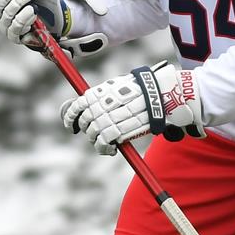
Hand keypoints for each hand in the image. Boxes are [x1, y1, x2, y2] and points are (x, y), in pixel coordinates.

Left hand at [61, 60, 206, 155]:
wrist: (164, 93)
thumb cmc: (144, 88)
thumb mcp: (120, 84)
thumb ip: (103, 95)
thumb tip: (84, 103)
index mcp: (100, 92)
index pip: (77, 106)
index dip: (70, 117)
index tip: (72, 125)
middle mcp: (102, 104)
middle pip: (85, 123)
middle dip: (87, 130)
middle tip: (95, 133)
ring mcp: (111, 117)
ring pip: (94, 134)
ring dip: (97, 141)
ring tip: (105, 143)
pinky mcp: (121, 129)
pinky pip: (105, 142)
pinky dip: (104, 149)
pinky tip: (110, 150)